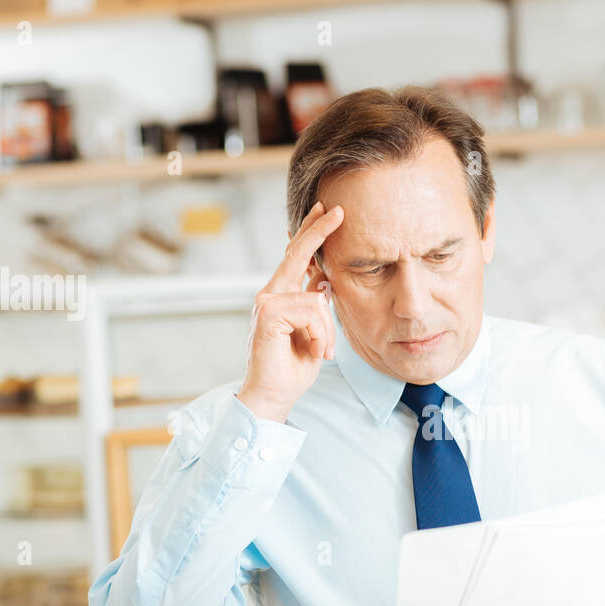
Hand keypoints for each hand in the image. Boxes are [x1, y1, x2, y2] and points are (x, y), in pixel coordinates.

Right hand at [237, 200, 344, 422]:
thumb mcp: (313, 333)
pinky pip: (310, 312)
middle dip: (318, 231)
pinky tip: (313, 351)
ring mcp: (266, 301)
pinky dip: (319, 334)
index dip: (312, 234)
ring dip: (327, 330)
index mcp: (281, 296)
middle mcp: (270, 294)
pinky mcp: (268, 313)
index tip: (328, 213)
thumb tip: (323, 281)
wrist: (274, 396)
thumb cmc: (292, 368)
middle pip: (297, 253)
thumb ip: (315, 306)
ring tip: (320, 352)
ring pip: (316, 299)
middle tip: (337, 209)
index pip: (297, 257)